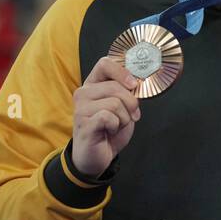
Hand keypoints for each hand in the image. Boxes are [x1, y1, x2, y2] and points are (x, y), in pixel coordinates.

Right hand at [71, 57, 141, 176]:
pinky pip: (109, 117)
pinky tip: (109, 131)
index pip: (105, 63)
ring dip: (124, 118)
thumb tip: (140, 82)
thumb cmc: (110, 129)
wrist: (97, 156)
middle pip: (116, 87)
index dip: (122, 72)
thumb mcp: (124, 107)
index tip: (134, 85)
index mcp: (93, 84)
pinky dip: (116, 125)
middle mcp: (83, 92)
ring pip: (115, 103)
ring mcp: (80, 108)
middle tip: (131, 116)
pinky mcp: (83, 123)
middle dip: (131, 104)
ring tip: (116, 125)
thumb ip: (128, 92)